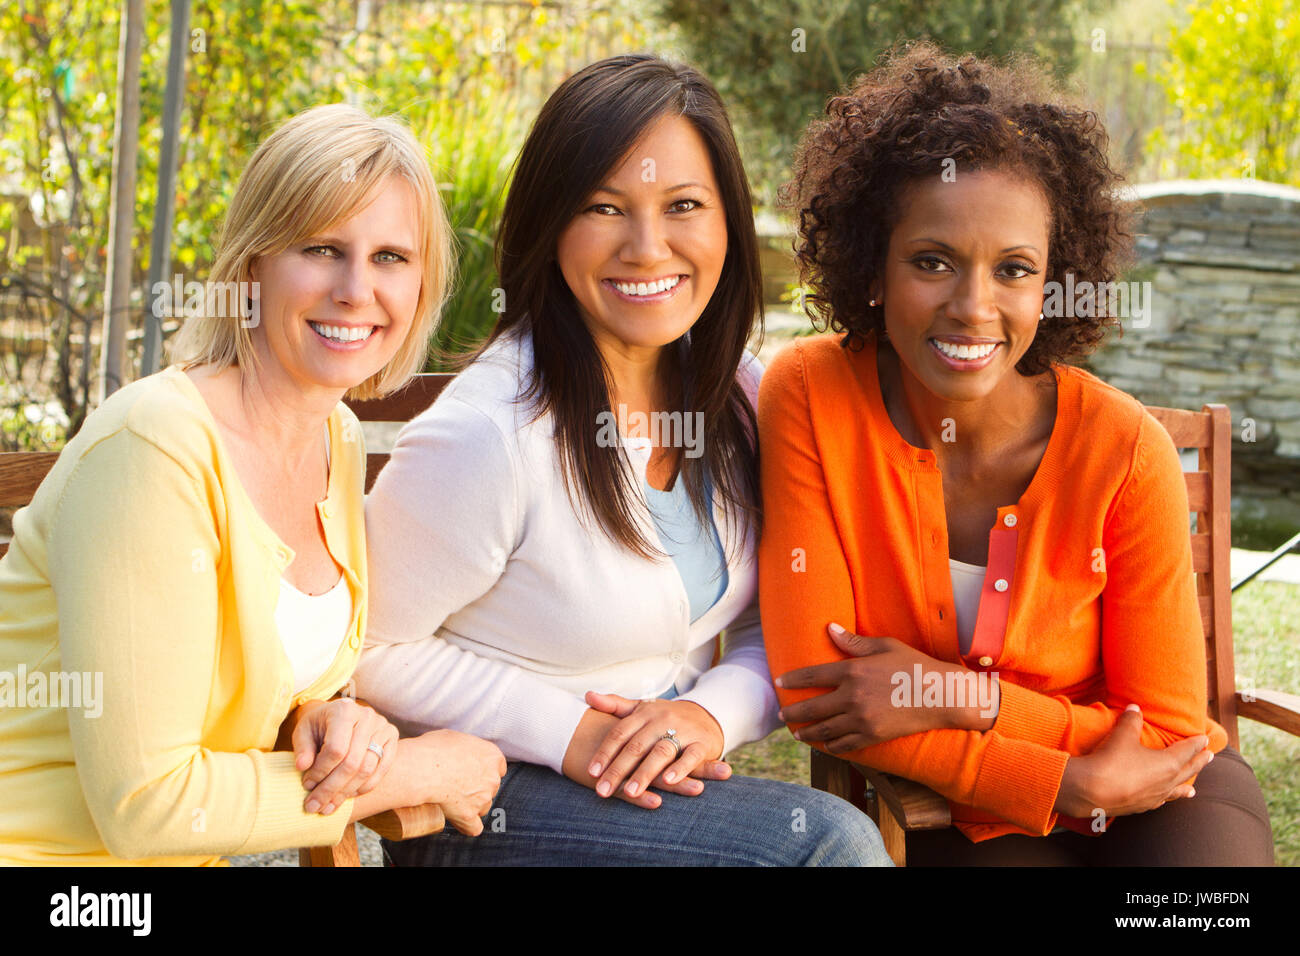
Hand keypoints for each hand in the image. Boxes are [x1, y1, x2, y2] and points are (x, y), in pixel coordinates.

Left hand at [290, 698, 399, 815]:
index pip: (336, 749)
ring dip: (346, 792)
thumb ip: (302, 748)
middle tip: (315, 806)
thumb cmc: (319, 725)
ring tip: (328, 806)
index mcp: (344, 710)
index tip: (307, 785)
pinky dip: (364, 787)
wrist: (341, 715)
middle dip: (331, 788)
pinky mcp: (392, 739)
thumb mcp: (304, 731)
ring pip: (367, 769)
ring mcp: (383, 727)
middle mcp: (367, 716)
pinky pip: (381, 770)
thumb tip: (302, 767)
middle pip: (352, 762)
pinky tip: (347, 796)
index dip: (320, 771)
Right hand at [355, 730, 507, 835]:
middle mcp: (493, 778)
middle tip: (456, 785)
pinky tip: (460, 822)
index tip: (472, 772)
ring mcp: (482, 798)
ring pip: (482, 807)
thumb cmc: (433, 748)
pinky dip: (467, 826)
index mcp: (492, 756)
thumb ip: (464, 747)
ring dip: (472, 806)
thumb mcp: (453, 737)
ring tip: (451, 801)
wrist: (422, 768)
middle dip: (477, 788)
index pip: (498, 768)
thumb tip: (457, 751)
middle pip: (490, 788)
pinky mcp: (469, 815)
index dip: (484, 770)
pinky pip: (474, 827)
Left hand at [561, 694, 728, 808]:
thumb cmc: (667, 717)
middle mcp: (662, 720)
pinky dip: (680, 768)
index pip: (620, 733)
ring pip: (661, 751)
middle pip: (637, 745)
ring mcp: (684, 730)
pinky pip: (691, 756)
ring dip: (645, 773)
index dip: (605, 753)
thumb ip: (615, 705)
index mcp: (644, 713)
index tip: (591, 773)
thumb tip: (588, 695)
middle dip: (618, 769)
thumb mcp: (642, 709)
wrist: (708, 715)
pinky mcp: (702, 743)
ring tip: (630, 792)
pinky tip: (668, 781)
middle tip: (603, 790)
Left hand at [774, 623, 996, 752]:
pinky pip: (844, 744)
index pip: (811, 676)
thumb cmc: (914, 665)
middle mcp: (852, 696)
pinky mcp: (872, 736)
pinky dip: (830, 746)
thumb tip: (830, 629)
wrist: (941, 696)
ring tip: (797, 733)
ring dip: (807, 733)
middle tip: (782, 714)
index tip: (779, 682)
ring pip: (824, 730)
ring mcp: (861, 719)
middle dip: (793, 712)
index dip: (791, 680)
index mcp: (852, 671)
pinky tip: (823, 744)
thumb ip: (854, 642)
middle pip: (811, 708)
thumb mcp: (885, 646)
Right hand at [1053, 704, 1213, 818]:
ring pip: (1176, 791)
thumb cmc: (1112, 761)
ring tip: (1193, 790)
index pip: (1187, 751)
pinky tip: (1161, 800)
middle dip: (1199, 762)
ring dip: (1185, 787)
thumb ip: (1131, 720)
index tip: (1205, 739)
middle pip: (1188, 770)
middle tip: (1210, 757)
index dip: (1196, 743)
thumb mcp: (1122, 735)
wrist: (1092, 791)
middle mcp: (1167, 782)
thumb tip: (1134, 708)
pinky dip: (1165, 799)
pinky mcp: (1141, 807)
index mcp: (1169, 763)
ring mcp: (1156, 796)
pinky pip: (1161, 801)